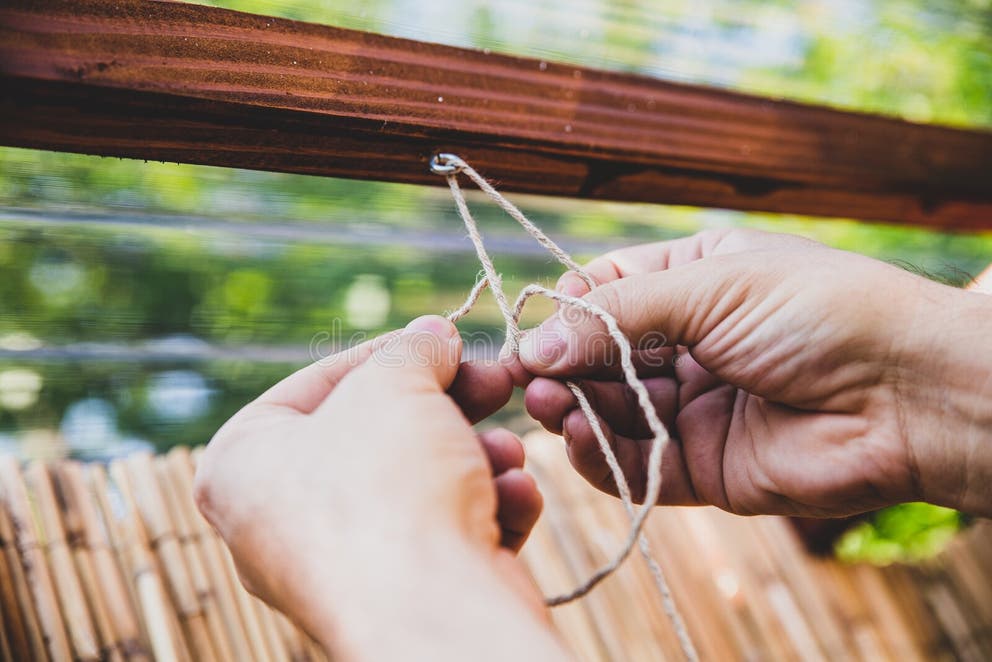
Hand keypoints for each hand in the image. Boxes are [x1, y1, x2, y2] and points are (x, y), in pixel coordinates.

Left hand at [195, 316, 568, 660]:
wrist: (433, 614)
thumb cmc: (386, 488)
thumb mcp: (394, 384)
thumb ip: (411, 351)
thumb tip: (434, 338)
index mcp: (243, 464)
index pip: (318, 384)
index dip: (391, 352)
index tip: (443, 338)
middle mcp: (279, 521)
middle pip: (378, 434)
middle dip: (448, 404)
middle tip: (494, 378)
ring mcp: (342, 565)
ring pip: (420, 484)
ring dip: (477, 457)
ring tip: (509, 451)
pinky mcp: (402, 597)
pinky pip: (443, 534)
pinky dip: (485, 509)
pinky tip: (513, 499)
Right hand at [520, 229, 991, 517]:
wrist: (908, 396)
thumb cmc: (820, 314)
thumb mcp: (712, 287)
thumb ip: (619, 316)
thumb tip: (536, 343)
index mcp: (696, 279)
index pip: (608, 292)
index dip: (567, 312)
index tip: (533, 332)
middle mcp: (691, 342)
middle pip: (601, 356)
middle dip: (564, 368)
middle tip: (531, 382)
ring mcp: (697, 405)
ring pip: (613, 411)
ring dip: (574, 411)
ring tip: (550, 409)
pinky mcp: (705, 464)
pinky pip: (639, 464)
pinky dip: (603, 457)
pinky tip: (581, 443)